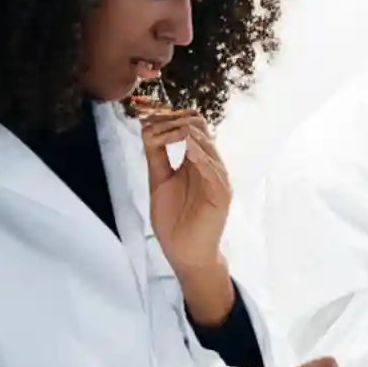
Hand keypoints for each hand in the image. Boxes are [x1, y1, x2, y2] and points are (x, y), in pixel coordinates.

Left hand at [142, 111, 231, 273]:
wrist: (184, 253)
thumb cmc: (173, 220)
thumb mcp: (159, 181)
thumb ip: (157, 157)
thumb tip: (148, 128)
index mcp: (196, 160)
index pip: (190, 126)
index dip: (169, 116)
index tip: (145, 113)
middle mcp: (209, 165)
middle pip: (200, 127)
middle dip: (175, 121)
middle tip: (152, 122)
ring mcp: (217, 179)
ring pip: (208, 145)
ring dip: (186, 135)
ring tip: (167, 133)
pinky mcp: (222, 195)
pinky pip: (216, 172)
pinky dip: (203, 159)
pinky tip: (189, 151)